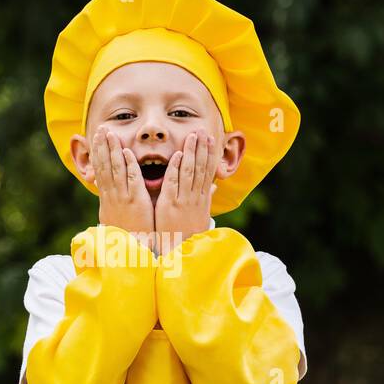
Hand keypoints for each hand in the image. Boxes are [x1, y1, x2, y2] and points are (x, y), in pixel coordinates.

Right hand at [87, 126, 154, 252]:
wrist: (131, 252)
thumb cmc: (126, 235)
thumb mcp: (114, 217)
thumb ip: (112, 202)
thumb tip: (106, 193)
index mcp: (108, 197)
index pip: (101, 170)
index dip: (98, 152)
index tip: (96, 137)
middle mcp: (112, 195)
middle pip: (105, 165)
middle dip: (102, 145)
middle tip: (100, 128)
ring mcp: (123, 197)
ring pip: (115, 168)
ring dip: (112, 149)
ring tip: (109, 133)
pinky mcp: (135, 201)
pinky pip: (132, 179)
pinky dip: (128, 165)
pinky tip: (126, 152)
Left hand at [154, 131, 215, 254]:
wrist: (179, 253)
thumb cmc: (187, 234)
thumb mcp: (200, 215)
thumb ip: (206, 197)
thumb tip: (214, 186)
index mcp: (201, 198)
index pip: (207, 171)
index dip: (209, 153)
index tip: (211, 138)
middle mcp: (194, 197)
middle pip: (200, 168)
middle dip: (202, 148)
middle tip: (203, 131)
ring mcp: (183, 200)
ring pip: (188, 172)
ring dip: (190, 152)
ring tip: (192, 136)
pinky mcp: (169, 205)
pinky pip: (172, 183)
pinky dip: (174, 168)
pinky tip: (176, 155)